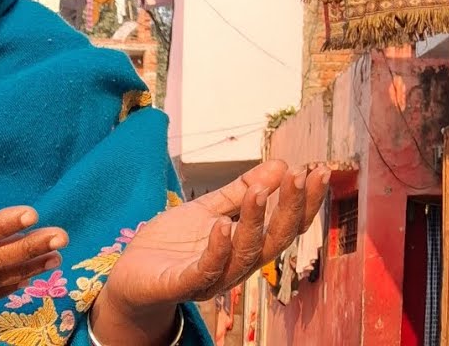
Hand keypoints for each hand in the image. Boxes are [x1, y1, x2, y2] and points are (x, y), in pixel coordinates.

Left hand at [101, 161, 328, 315]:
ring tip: (259, 192)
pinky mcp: (182, 284)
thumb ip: (240, 192)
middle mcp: (236, 266)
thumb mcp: (207, 209)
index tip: (318, 171)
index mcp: (246, 247)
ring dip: (255, 223)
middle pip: (275, 241)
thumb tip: (280, 165)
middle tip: (300, 177)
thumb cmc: (171, 245)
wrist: (130, 275)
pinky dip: (218, 249)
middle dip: (290, 210)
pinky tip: (223, 225)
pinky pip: (206, 270)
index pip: (285, 226)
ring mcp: (211, 278)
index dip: (304, 202)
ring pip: (245, 255)